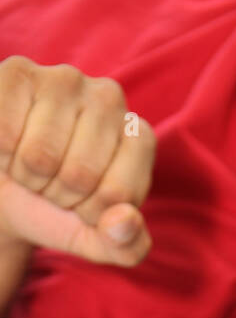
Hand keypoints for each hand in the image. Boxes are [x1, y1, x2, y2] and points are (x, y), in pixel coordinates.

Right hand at [0, 56, 154, 264]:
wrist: (9, 191)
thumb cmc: (60, 208)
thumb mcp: (96, 240)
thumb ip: (126, 246)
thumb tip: (125, 221)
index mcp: (140, 139)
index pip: (117, 194)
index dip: (91, 212)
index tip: (84, 203)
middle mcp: (110, 99)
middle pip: (79, 175)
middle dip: (59, 195)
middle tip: (53, 183)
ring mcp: (66, 79)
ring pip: (39, 156)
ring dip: (27, 176)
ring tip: (31, 165)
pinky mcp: (19, 72)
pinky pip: (6, 135)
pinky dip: (2, 155)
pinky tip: (8, 143)